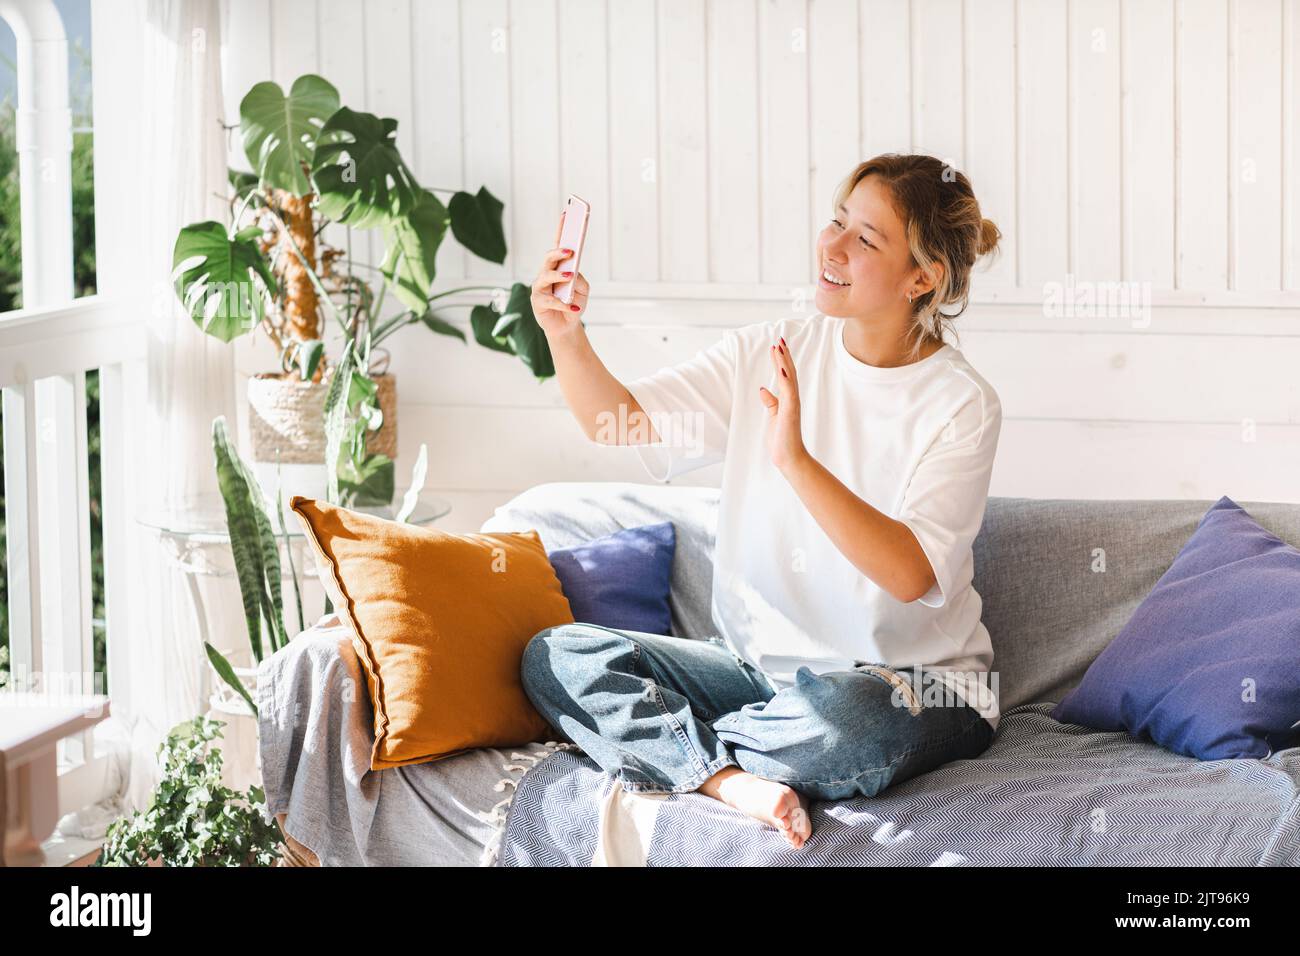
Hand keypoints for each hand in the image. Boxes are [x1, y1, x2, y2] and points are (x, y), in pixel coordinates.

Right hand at [530, 211, 588, 339]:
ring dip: (559, 275)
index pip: (559, 245)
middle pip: (549, 258)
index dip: (562, 229)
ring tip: (570, 276)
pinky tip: (573, 307)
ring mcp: (540, 287)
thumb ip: (580, 280)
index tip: (567, 213)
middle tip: (570, 251)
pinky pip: (550, 300)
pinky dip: (563, 304)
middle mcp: (546, 273)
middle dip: (558, 252)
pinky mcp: (537, 302)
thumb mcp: (583, 291)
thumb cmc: (574, 303)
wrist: (566, 326)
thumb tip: (574, 274)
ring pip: (545, 276)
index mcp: (558, 267)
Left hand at [758, 336, 807, 471]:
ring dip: (784, 362)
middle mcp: (792, 399)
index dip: (781, 361)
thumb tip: (763, 389)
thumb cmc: (781, 439)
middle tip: (779, 339)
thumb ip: (771, 402)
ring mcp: (793, 404)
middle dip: (784, 356)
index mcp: (788, 399)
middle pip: (789, 372)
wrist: (788, 457)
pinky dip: (786, 379)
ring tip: (779, 347)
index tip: (777, 347)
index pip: (785, 376)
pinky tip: (782, 367)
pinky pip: (788, 391)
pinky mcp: (791, 411)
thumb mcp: (773, 416)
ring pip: (789, 378)